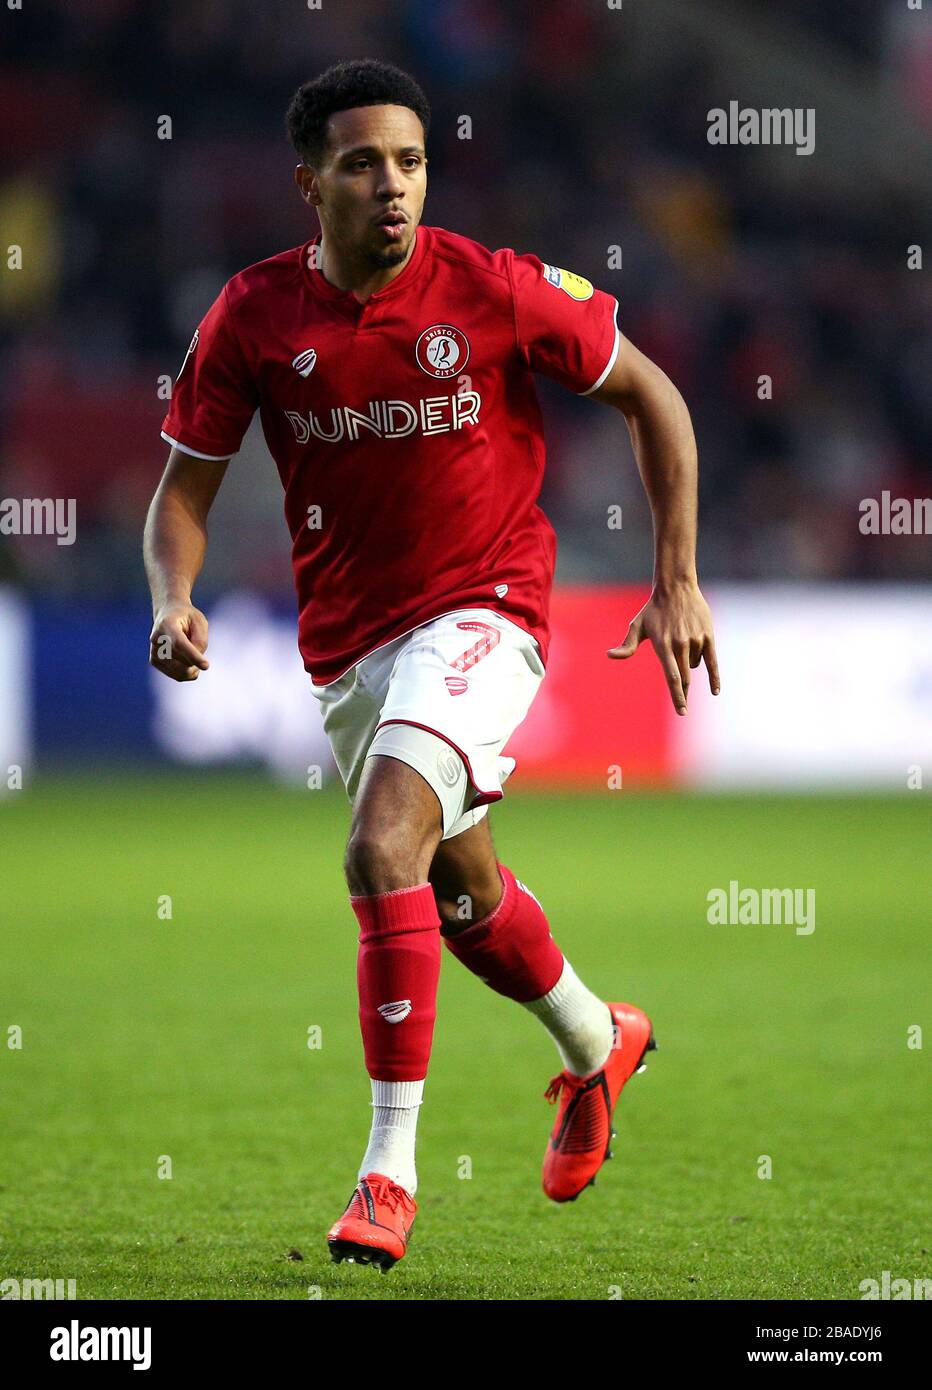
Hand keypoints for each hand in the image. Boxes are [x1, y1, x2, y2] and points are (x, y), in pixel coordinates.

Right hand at [149, 602, 209, 681]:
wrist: (167, 614)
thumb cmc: (187, 617)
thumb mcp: (200, 621)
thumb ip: (201, 641)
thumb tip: (197, 663)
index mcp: (167, 624)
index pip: (179, 644)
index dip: (193, 656)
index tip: (206, 666)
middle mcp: (156, 639)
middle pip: (184, 660)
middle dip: (198, 656)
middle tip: (196, 641)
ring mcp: (153, 651)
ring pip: (182, 672)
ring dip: (193, 664)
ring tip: (190, 648)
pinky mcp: (154, 661)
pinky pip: (179, 676)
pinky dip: (188, 670)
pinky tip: (186, 657)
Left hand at [607, 581, 719, 714]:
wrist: (676, 588)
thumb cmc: (653, 610)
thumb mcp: (637, 626)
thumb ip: (627, 645)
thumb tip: (609, 655)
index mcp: (663, 646)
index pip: (672, 677)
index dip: (677, 696)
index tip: (682, 711)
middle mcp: (680, 644)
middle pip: (685, 678)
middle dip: (684, 694)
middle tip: (683, 709)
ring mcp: (695, 640)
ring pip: (694, 665)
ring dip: (687, 665)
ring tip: (680, 643)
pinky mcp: (708, 636)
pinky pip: (712, 661)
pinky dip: (714, 677)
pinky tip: (715, 691)